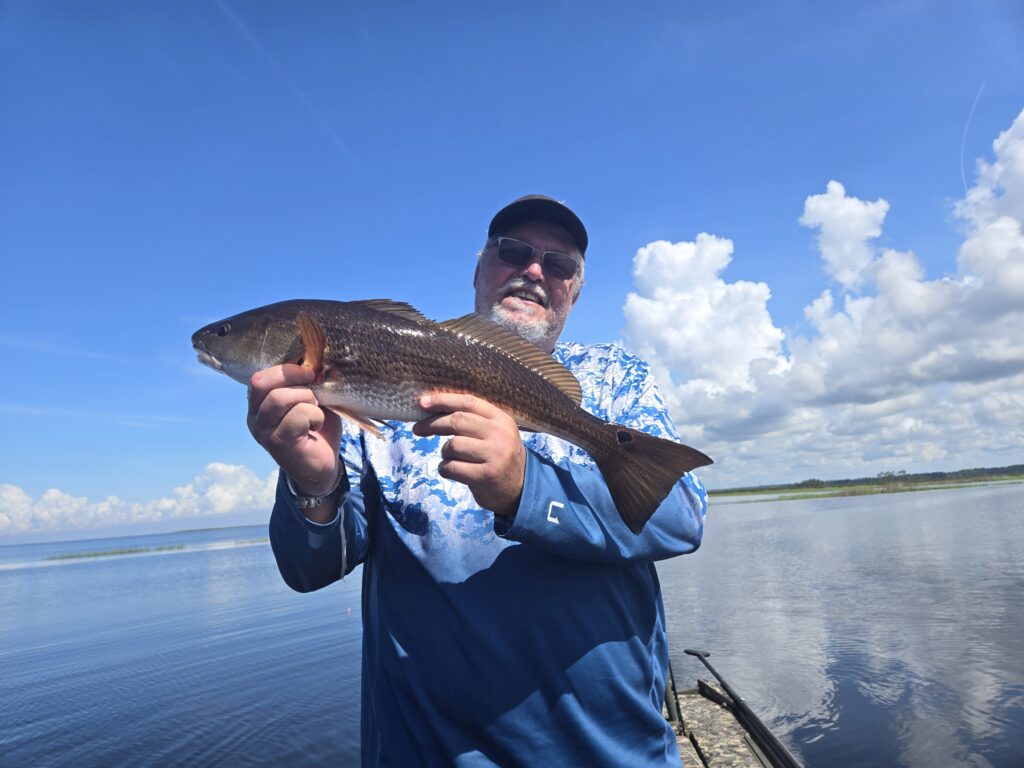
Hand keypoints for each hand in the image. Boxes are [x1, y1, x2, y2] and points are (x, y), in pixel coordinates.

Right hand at [247, 364, 341, 497]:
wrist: (321, 469)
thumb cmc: (316, 430)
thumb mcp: (311, 400)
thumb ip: (306, 383)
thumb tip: (315, 362)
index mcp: (259, 405)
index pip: (259, 377)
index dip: (285, 369)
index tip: (309, 371)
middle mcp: (255, 417)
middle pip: (262, 383)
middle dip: (293, 377)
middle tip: (314, 383)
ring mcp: (264, 431)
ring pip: (279, 398)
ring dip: (306, 398)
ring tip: (316, 409)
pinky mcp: (279, 442)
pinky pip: (297, 415)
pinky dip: (314, 415)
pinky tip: (317, 424)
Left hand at [412, 393, 525, 518]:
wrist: (520, 488)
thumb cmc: (498, 455)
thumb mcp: (494, 432)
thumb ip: (472, 419)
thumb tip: (432, 408)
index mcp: (501, 419)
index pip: (468, 402)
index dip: (443, 400)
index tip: (422, 402)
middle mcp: (499, 434)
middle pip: (457, 421)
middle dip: (432, 424)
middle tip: (418, 428)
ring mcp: (493, 455)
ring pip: (452, 445)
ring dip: (444, 452)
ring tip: (452, 458)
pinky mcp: (485, 476)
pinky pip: (452, 467)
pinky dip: (445, 469)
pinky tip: (452, 471)